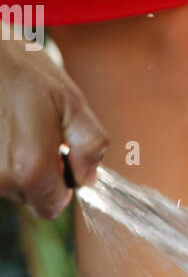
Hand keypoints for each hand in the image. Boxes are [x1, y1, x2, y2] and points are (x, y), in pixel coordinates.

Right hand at [0, 40, 108, 217]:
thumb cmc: (22, 70)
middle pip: (27, 195)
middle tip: (33, 129)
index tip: (58, 156)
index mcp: (30, 168)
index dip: (62, 184)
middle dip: (36, 170)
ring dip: (13, 161)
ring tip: (11, 121)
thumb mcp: (71, 102)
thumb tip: (88, 177)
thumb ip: (90, 147)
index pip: (52, 206)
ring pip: (6, 183)